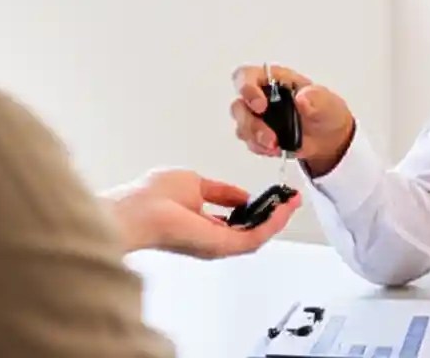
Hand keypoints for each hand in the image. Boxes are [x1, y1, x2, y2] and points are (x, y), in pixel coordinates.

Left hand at [102, 168, 299, 259]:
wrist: (137, 210)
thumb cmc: (150, 198)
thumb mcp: (196, 184)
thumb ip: (221, 191)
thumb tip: (241, 195)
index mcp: (203, 225)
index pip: (238, 222)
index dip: (259, 209)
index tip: (274, 196)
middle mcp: (212, 238)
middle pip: (252, 231)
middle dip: (275, 215)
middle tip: (291, 200)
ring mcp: (216, 244)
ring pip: (257, 235)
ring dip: (278, 219)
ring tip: (292, 203)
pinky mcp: (221, 245)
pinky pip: (255, 237)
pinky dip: (271, 223)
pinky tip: (282, 208)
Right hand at [230, 64, 356, 176]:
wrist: (330, 140)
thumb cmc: (326, 112)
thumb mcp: (327, 102)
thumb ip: (316, 98)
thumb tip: (302, 98)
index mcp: (275, 80)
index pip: (247, 76)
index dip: (246, 87)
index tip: (260, 105)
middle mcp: (261, 96)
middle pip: (239, 105)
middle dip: (250, 122)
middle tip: (269, 135)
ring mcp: (259, 117)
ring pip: (241, 125)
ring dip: (255, 138)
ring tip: (275, 145)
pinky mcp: (259, 136)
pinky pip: (250, 142)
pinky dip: (260, 148)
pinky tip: (277, 149)